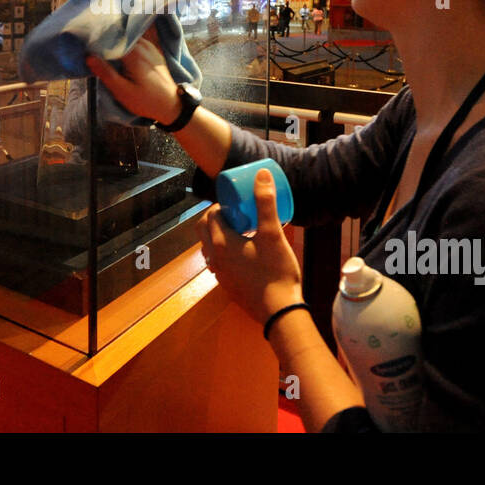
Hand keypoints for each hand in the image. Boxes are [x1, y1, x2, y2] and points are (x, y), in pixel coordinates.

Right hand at [84, 30, 180, 123]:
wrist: (171, 105)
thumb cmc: (145, 101)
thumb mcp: (122, 91)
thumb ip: (106, 73)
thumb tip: (89, 56)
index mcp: (134, 53)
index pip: (112, 38)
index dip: (98, 40)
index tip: (85, 44)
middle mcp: (143, 45)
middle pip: (120, 36)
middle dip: (106, 39)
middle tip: (91, 46)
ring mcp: (150, 47)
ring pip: (128, 38)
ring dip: (116, 42)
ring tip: (102, 49)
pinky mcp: (153, 52)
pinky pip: (136, 42)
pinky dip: (126, 44)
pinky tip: (118, 53)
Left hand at [197, 168, 303, 324]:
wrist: (279, 311)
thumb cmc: (275, 270)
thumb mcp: (272, 233)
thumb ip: (265, 203)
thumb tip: (261, 174)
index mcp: (221, 242)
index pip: (210, 215)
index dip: (221, 205)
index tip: (238, 202)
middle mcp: (214, 257)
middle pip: (205, 230)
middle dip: (217, 218)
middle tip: (238, 214)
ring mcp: (219, 274)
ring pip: (211, 247)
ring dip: (220, 235)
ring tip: (242, 231)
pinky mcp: (228, 285)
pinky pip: (219, 262)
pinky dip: (226, 252)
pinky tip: (246, 253)